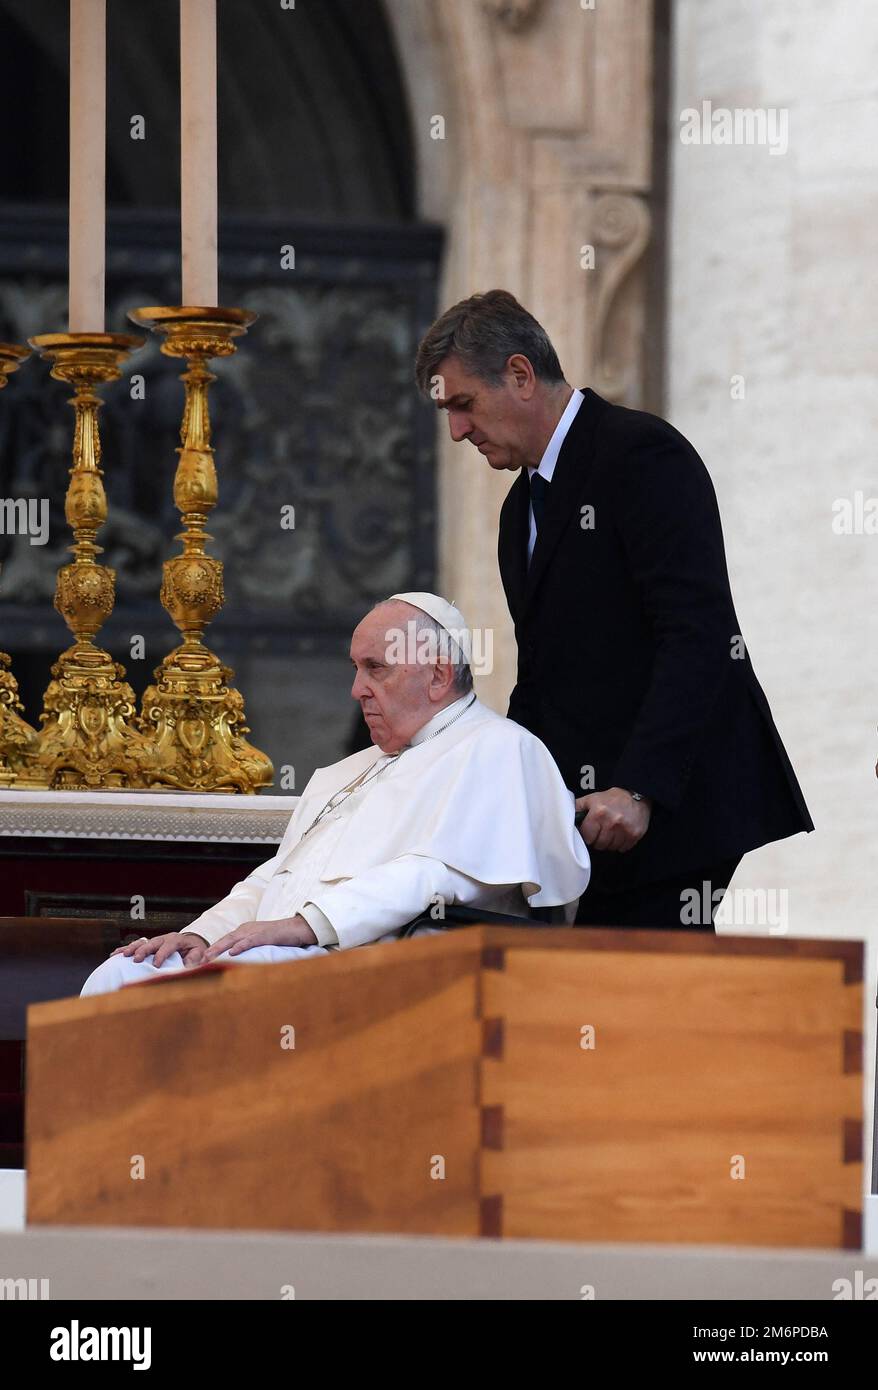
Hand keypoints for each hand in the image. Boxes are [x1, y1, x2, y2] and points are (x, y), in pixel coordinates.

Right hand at [110, 930, 209, 968]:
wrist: (191, 941)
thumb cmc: (195, 949)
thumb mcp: (199, 953)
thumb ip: (194, 959)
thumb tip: (188, 965)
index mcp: (176, 939)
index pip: (168, 946)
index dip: (162, 955)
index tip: (156, 965)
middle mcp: (164, 938)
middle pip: (152, 942)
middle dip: (143, 950)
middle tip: (136, 959)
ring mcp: (155, 940)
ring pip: (141, 942)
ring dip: (131, 948)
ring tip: (121, 955)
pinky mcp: (149, 944)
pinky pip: (136, 945)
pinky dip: (125, 949)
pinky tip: (115, 954)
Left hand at [202, 915, 317, 962]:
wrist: (298, 928)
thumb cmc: (281, 937)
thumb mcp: (261, 943)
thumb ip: (250, 948)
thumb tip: (239, 961)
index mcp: (246, 930)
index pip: (226, 940)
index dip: (214, 949)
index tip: (203, 959)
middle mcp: (248, 929)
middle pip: (226, 939)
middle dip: (212, 949)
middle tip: (200, 960)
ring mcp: (256, 931)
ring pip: (234, 939)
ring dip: (220, 948)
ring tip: (209, 956)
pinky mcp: (266, 935)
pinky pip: (250, 941)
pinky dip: (241, 946)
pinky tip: (232, 952)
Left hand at [575, 787, 651, 852]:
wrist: (636, 795)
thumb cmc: (611, 799)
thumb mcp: (591, 799)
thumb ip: (577, 808)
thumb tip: (563, 817)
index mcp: (598, 813)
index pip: (587, 837)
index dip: (588, 835)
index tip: (590, 831)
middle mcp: (611, 822)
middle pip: (599, 844)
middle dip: (598, 840)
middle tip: (602, 831)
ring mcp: (624, 829)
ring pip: (611, 848)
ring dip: (609, 843)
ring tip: (611, 832)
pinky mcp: (635, 835)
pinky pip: (623, 848)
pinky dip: (620, 844)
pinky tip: (620, 834)